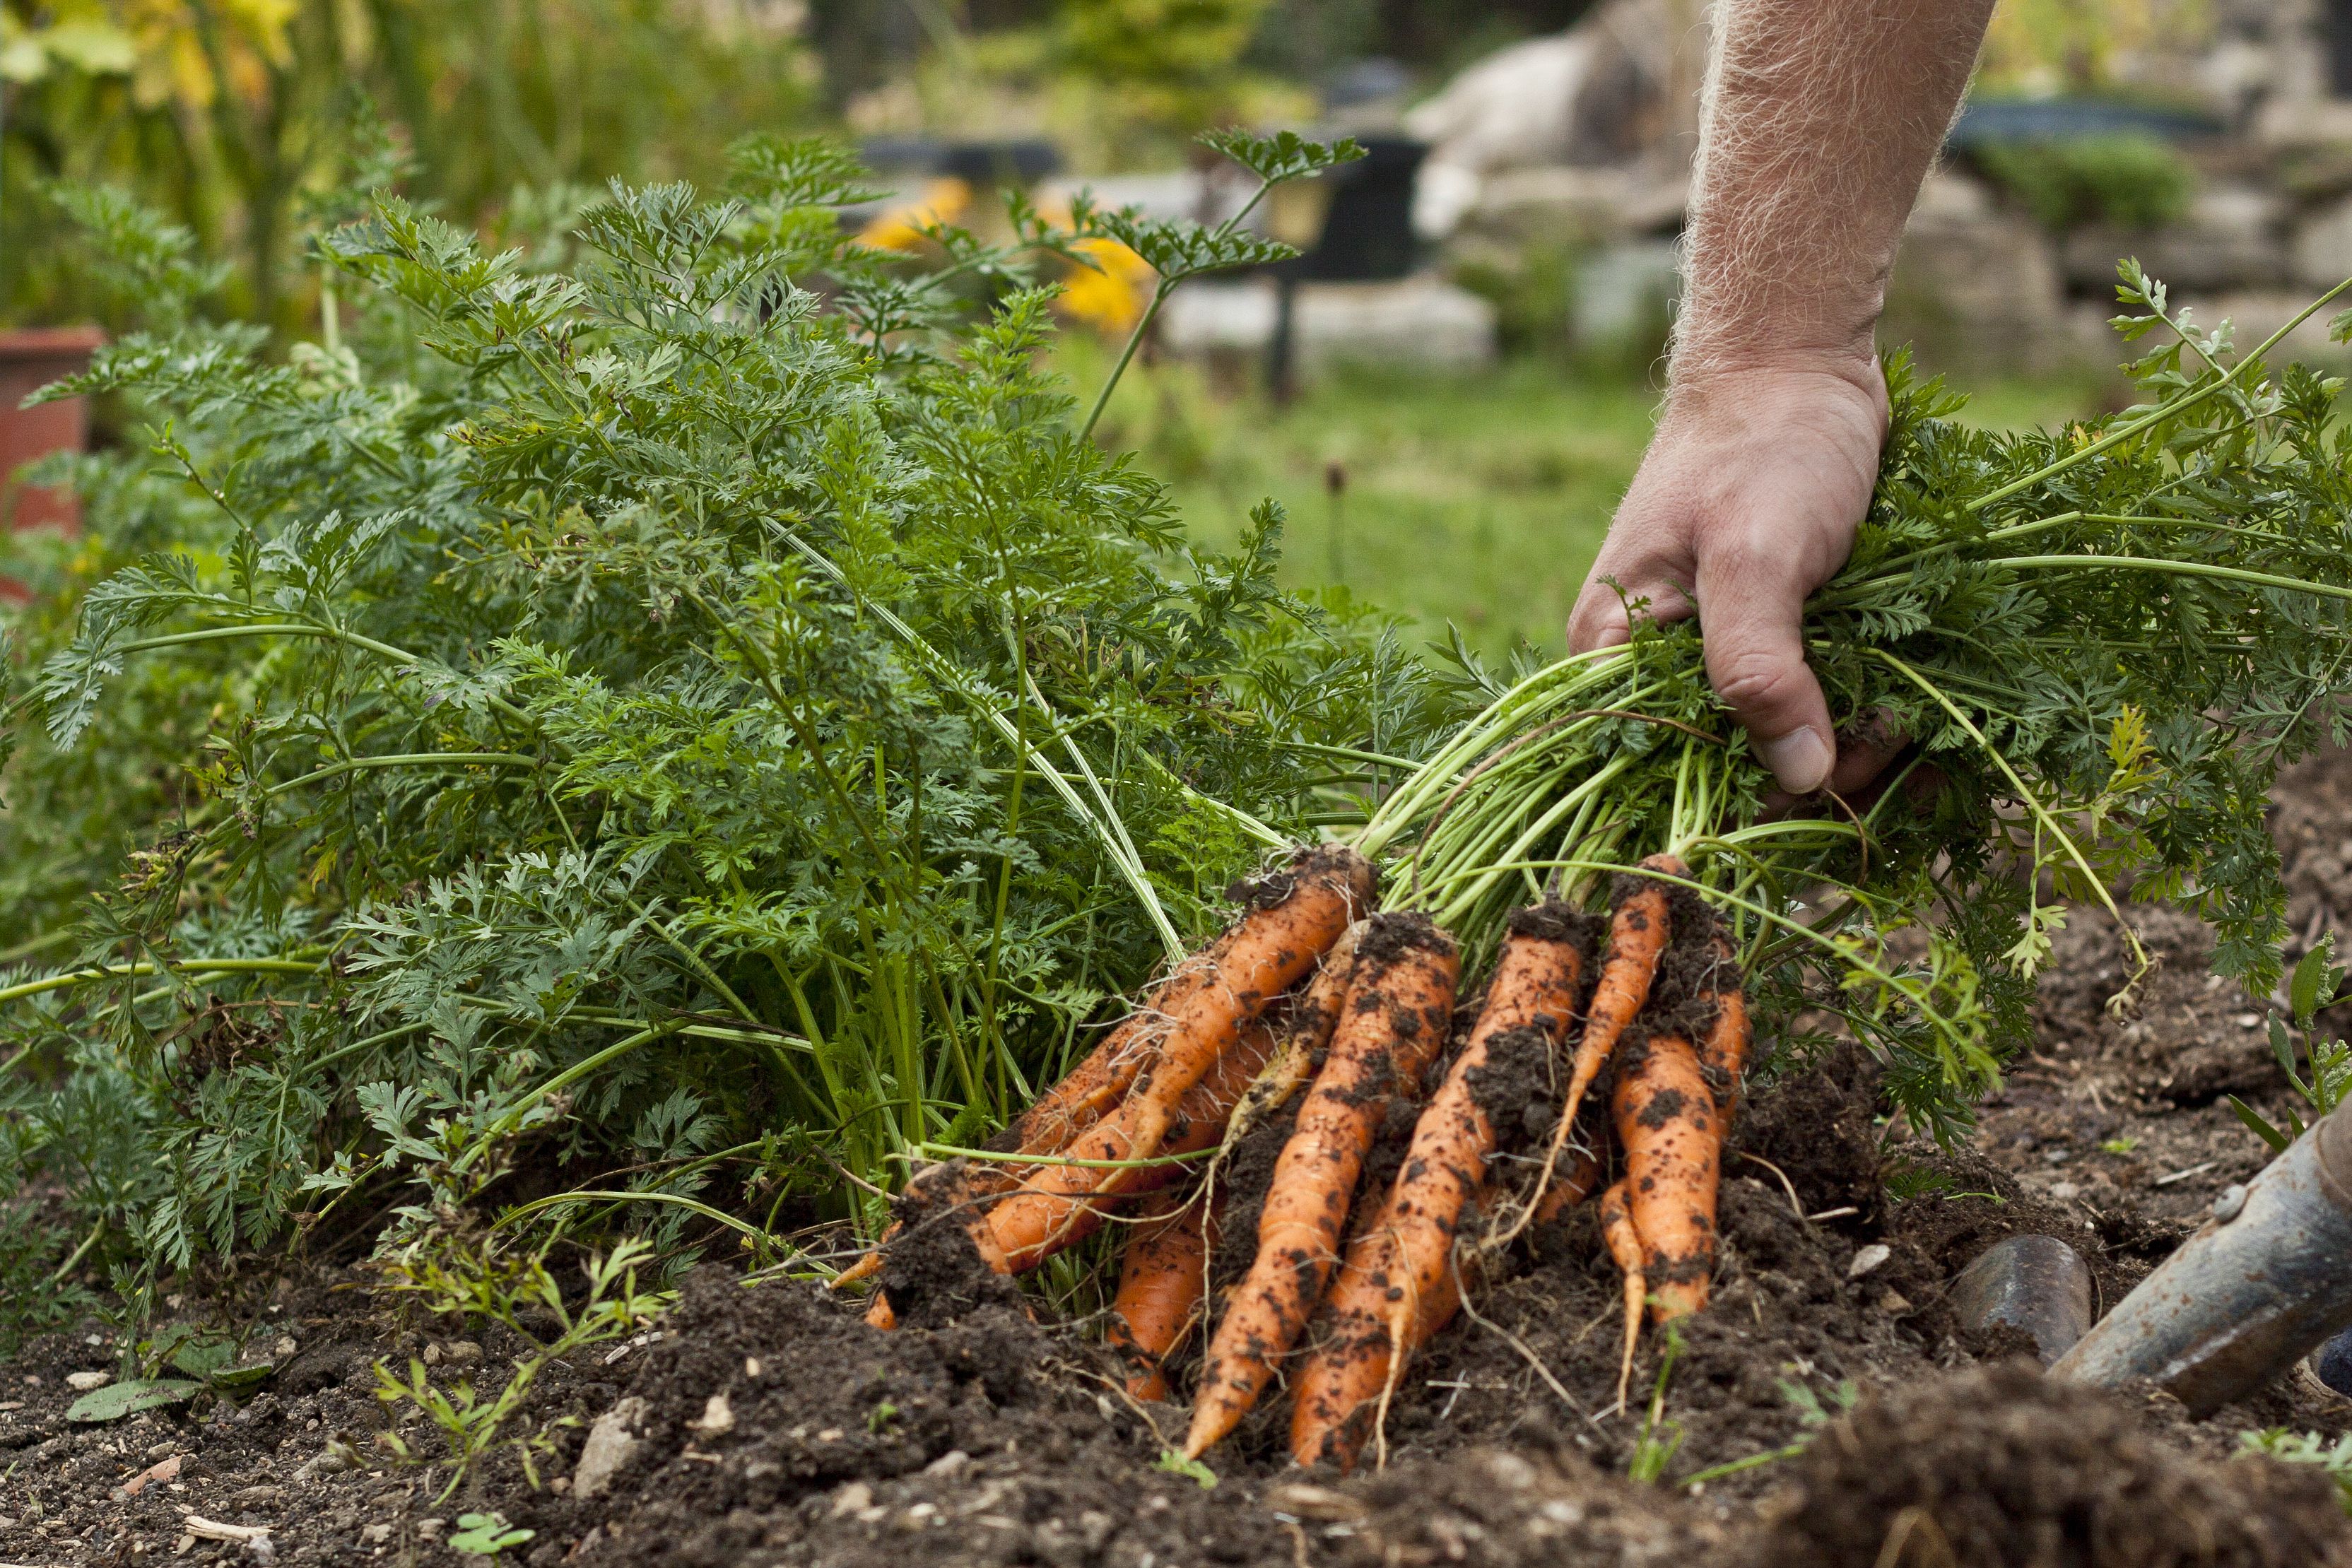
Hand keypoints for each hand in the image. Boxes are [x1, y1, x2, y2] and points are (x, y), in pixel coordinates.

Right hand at [1567, 358, 1892, 795]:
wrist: (1799, 362)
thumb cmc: (1761, 446)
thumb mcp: (1755, 555)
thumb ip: (1758, 668)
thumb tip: (1797, 780)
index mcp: (1617, 657)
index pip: (1662, 771)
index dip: (1744, 801)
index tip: (1830, 782)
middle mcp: (1660, 670)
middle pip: (1730, 772)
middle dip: (1817, 776)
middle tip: (1891, 742)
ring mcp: (1722, 656)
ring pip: (1785, 749)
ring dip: (1857, 753)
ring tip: (1916, 723)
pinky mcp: (1781, 642)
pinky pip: (1820, 711)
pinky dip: (1871, 725)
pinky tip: (1924, 725)